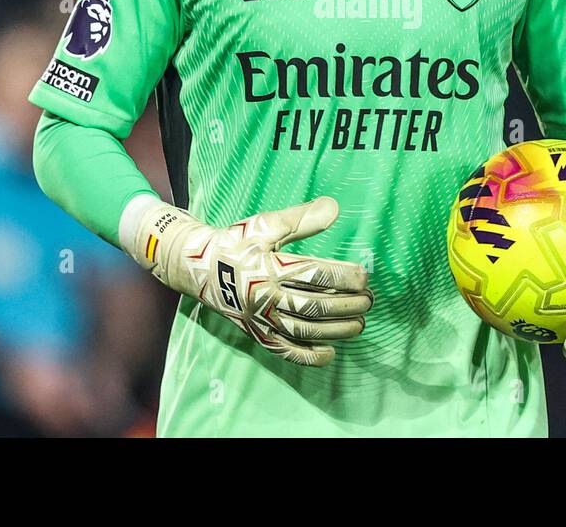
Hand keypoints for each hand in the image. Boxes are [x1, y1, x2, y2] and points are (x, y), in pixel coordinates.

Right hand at [121, 194, 372, 366]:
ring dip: (335, 330)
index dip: (342, 276)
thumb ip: (300, 219)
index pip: (314, 274)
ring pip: (303, 330)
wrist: (196, 268)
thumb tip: (335, 208)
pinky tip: (329, 355)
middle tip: (369, 300)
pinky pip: (283, 351)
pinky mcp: (256, 333)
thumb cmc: (235, 242)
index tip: (364, 276)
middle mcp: (266, 297)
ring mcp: (261, 319)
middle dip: (346, 304)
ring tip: (359, 324)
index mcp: (269, 267)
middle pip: (313, 305)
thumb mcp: (264, 224)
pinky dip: (307, 356)